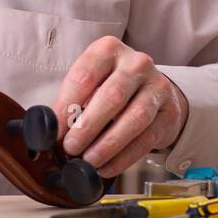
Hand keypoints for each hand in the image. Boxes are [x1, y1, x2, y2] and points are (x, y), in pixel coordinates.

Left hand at [52, 36, 189, 177]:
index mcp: (108, 50)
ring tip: (88, 161)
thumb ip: (70, 102)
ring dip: (108, 144)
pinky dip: (124, 157)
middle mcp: (136, 63)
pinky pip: (146, 138)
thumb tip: (48, 130)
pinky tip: (107, 167)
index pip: (85, 76)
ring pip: (134, 118)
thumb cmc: (111, 86)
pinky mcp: (169, 113)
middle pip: (112, 96)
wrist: (153, 91)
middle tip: (70, 148)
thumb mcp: (91, 83)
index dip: (66, 106)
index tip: (54, 131)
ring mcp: (157, 87)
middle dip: (88, 126)